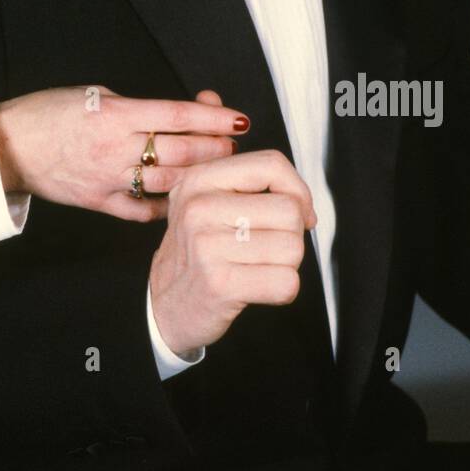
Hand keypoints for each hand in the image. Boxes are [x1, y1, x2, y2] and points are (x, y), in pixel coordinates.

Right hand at [0, 86, 249, 222]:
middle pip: (180, 151)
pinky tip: (181, 201)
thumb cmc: (48, 112)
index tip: (239, 120)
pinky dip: (164, 206)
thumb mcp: (93, 93)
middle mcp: (115, 148)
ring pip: (166, 182)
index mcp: (115, 115)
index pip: (177, 116)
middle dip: (214, 149)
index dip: (213, 118)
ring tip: (216, 171)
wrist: (8, 145)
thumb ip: (132, 107)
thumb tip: (172, 114)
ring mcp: (108, 178)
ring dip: (196, 176)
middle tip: (233, 147)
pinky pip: (141, 209)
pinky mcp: (98, 201)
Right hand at [149, 150, 316, 354]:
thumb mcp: (211, 204)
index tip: (297, 212)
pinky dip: (283, 290)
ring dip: (286, 265)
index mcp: (199, 179)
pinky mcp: (219, 283)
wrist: (164, 305)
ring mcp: (206, 245)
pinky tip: (257, 288)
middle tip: (266, 248)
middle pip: (289, 210)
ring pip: (292, 248)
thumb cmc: (199, 254)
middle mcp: (199, 207)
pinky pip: (286, 282)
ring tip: (256, 268)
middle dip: (292, 234)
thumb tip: (305, 205)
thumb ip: (252, 188)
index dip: (298, 190)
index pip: (271, 164)